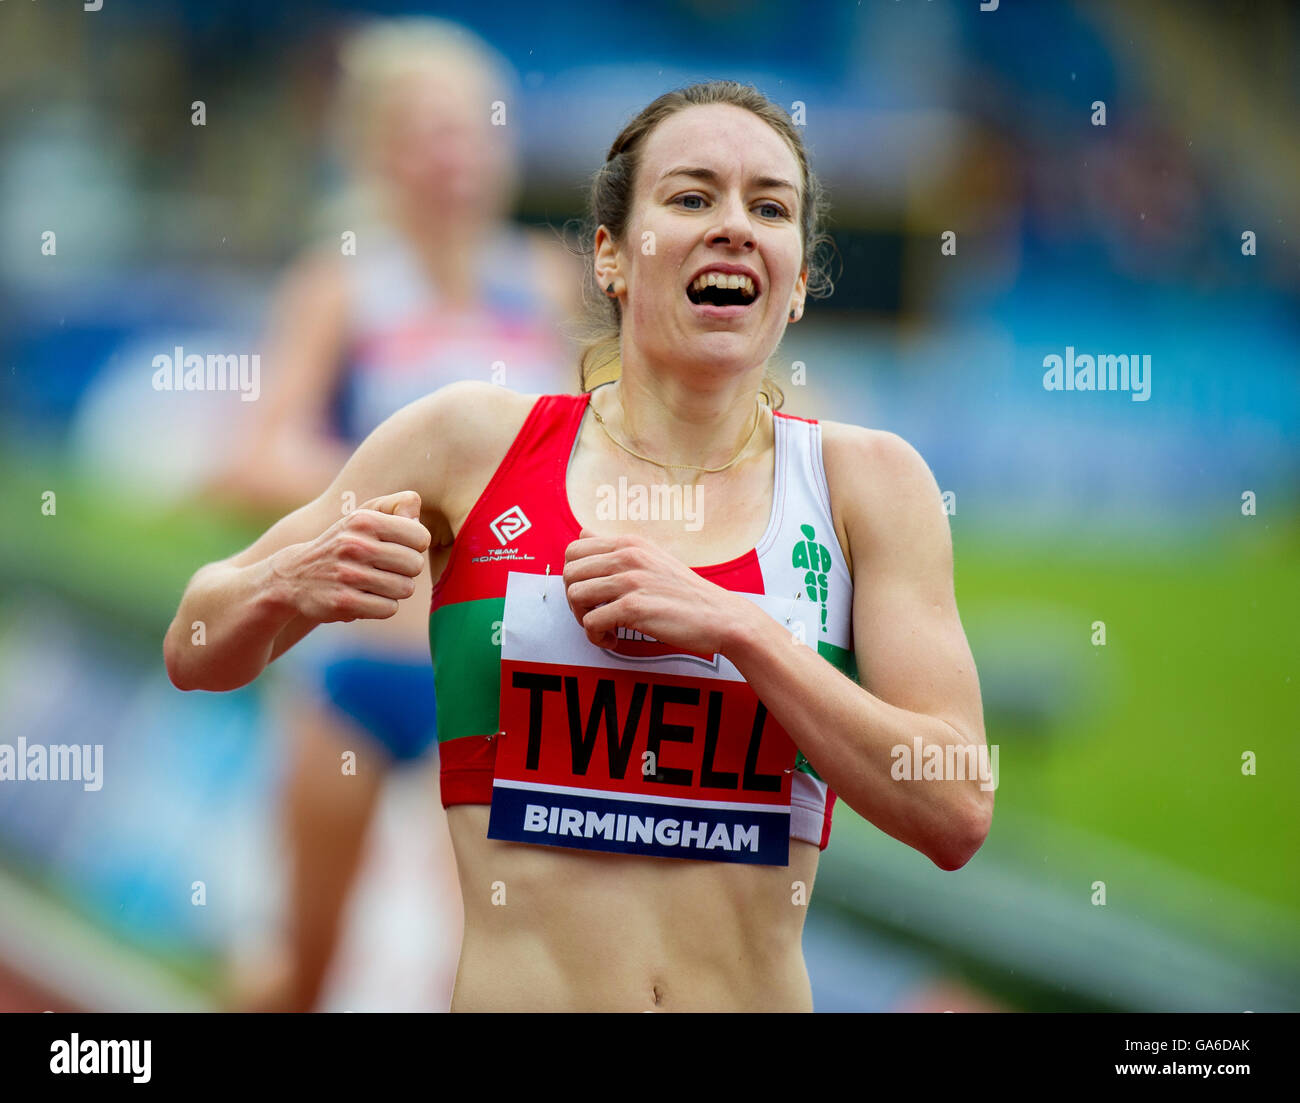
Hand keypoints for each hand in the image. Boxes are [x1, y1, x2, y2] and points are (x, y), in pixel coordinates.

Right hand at [270, 490, 430, 623]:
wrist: (296, 575)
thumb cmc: (346, 544)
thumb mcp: (366, 516)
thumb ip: (399, 506)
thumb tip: (416, 519)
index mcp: (364, 520)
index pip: (420, 536)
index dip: (415, 545)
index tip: (400, 546)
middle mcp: (355, 545)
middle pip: (415, 565)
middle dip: (407, 570)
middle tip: (388, 568)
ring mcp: (348, 575)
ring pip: (405, 589)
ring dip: (395, 589)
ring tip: (376, 582)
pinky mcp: (343, 602)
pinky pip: (389, 608)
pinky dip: (383, 606)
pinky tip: (366, 597)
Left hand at [562, 526, 741, 654]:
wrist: (720, 616)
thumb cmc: (685, 593)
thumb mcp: (652, 557)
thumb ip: (618, 548)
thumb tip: (583, 533)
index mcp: (629, 542)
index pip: (574, 549)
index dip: (574, 576)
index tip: (590, 594)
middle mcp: (627, 556)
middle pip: (569, 573)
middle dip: (574, 599)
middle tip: (593, 614)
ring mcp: (630, 581)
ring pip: (575, 596)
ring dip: (583, 619)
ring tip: (604, 628)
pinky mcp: (634, 608)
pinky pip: (591, 623)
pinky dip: (596, 637)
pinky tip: (613, 639)